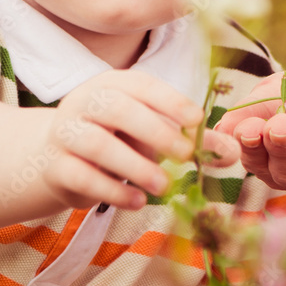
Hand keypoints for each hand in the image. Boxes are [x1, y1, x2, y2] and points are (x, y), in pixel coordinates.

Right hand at [41, 70, 238, 211]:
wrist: (53, 159)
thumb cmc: (113, 140)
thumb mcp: (150, 133)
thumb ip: (188, 140)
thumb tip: (232, 153)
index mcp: (110, 85)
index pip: (140, 84)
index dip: (169, 100)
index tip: (196, 121)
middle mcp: (83, 102)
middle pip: (115, 108)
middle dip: (154, 130)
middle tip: (185, 156)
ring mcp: (65, 133)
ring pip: (95, 144)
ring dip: (133, 166)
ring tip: (163, 186)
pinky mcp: (55, 167)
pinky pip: (83, 177)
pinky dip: (113, 191)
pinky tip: (137, 201)